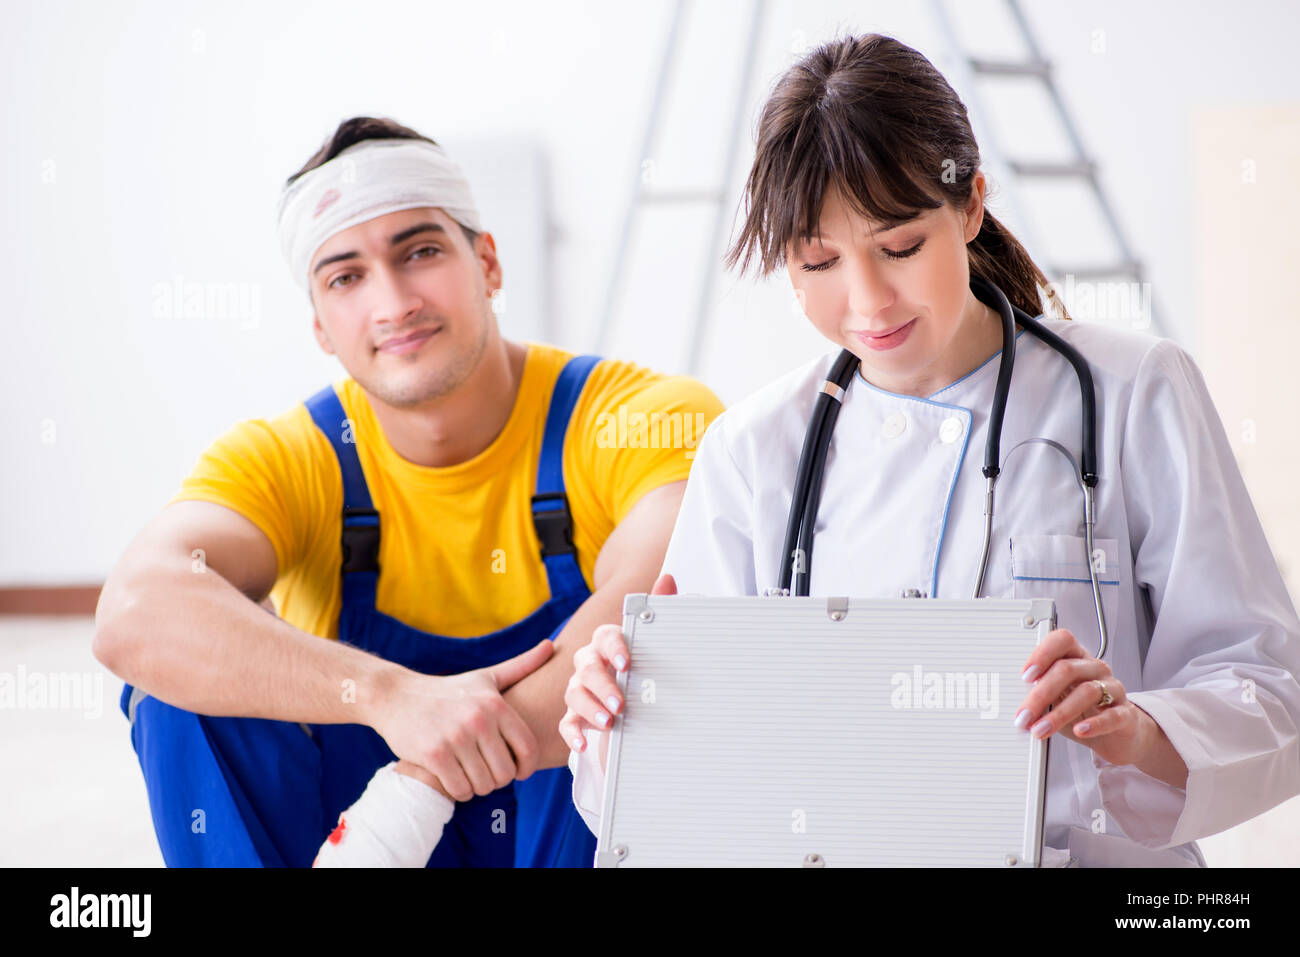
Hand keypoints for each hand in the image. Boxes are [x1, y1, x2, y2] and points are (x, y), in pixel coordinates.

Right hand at [372, 639, 553, 801]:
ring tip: (469, 773)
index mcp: (496, 704)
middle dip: (497, 779)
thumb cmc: (447, 690)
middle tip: (486, 771)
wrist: (396, 696)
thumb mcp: (485, 677)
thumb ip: (521, 666)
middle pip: (505, 773)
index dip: (526, 767)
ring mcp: (456, 738)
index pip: (528, 749)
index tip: (517, 770)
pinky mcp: (434, 755)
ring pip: (483, 785)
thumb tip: (550, 646)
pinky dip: (459, 791)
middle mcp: (479, 720)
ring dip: (477, 787)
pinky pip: (460, 790)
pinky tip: (453, 778)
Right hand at [559, 574, 676, 758]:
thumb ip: (663, 608)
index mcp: (609, 643)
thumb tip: (668, 578)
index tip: (627, 663)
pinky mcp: (577, 717)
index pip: (605, 636)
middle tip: (621, 703)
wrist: (643, 706)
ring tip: (610, 723)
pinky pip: (567, 724)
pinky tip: (585, 744)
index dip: (614, 648)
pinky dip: (573, 734)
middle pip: (587, 667)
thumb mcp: (659, 640)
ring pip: (574, 694)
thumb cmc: (647, 667)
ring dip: (590, 708)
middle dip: (602, 685)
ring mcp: (580, 690)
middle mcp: (590, 664)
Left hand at [1014, 628, 1146, 766]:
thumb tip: (1016, 704)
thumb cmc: (1083, 712)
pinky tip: (1079, 730)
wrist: (1118, 734)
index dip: (1043, 653)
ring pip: (1087, 691)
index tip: (1025, 675)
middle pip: (1067, 669)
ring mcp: (1113, 689)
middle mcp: (1095, 669)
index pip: (1062, 640)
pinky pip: (1112, 715)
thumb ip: (1041, 695)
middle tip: (1024, 715)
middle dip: (1040, 694)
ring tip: (1040, 729)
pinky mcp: (1126, 714)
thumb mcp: (1057, 700)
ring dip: (1059, 713)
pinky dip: (1094, 723)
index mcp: (1076, 658)